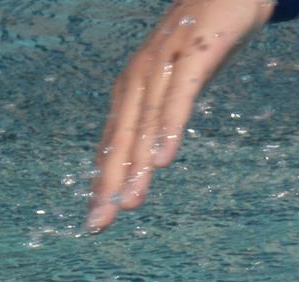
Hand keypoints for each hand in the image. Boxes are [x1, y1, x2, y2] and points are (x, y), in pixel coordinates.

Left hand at [86, 0, 276, 232]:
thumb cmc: (202, 40)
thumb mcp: (179, 83)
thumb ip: (164, 115)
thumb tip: (151, 156)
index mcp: (133, 88)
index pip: (114, 143)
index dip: (104, 183)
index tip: (97, 222)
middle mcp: (139, 77)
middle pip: (121, 138)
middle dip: (110, 183)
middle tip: (101, 223)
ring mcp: (164, 64)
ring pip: (146, 123)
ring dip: (137, 165)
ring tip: (131, 203)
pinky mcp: (193, 54)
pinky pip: (179, 97)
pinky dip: (169, 128)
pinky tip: (165, 159)